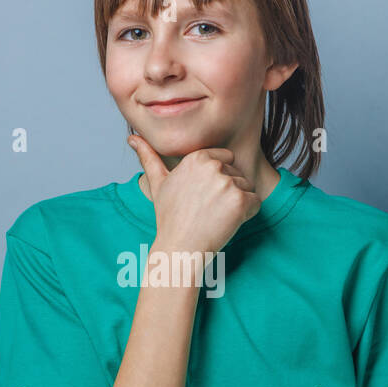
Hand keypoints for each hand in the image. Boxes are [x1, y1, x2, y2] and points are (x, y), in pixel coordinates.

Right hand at [127, 133, 260, 256]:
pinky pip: (256, 202)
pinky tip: (226, 223)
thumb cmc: (169, 218)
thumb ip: (149, 157)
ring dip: (237, 204)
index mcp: (197, 157)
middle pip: (237, 173)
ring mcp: (227, 183)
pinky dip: (247, 215)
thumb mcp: (158, 184)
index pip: (225, 159)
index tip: (201, 197)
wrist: (179, 248)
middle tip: (206, 210)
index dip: (217, 180)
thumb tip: (132, 138)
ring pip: (247, 188)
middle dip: (227, 192)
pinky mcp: (240, 201)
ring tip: (215, 217)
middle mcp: (213, 166)